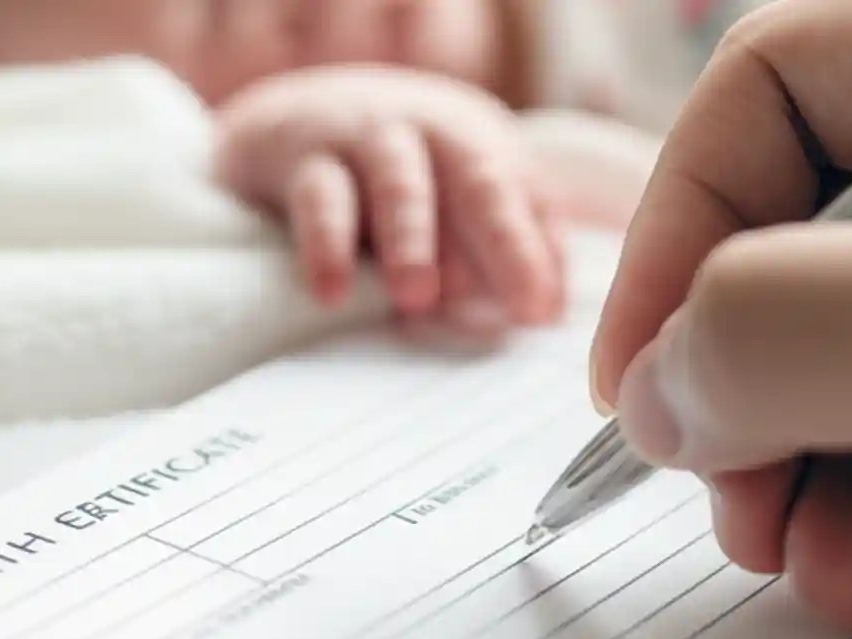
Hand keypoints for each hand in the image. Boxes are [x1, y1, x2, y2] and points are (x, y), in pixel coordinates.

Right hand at [215, 66, 563, 326]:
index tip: (538, 312)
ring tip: (415, 299)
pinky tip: (332, 293)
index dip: (532, 254)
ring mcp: (366, 139)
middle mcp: (431, 133)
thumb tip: (549, 311)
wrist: (305, 113)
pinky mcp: (303, 158)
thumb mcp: (464, 200)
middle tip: (515, 306)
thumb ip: (514, 249)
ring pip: (399, 181)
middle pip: (476, 180)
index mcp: (480, 147)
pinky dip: (326, 247)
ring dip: (412, 238)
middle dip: (500, 240)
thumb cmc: (407, 175)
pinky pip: (319, 200)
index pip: (520, 201)